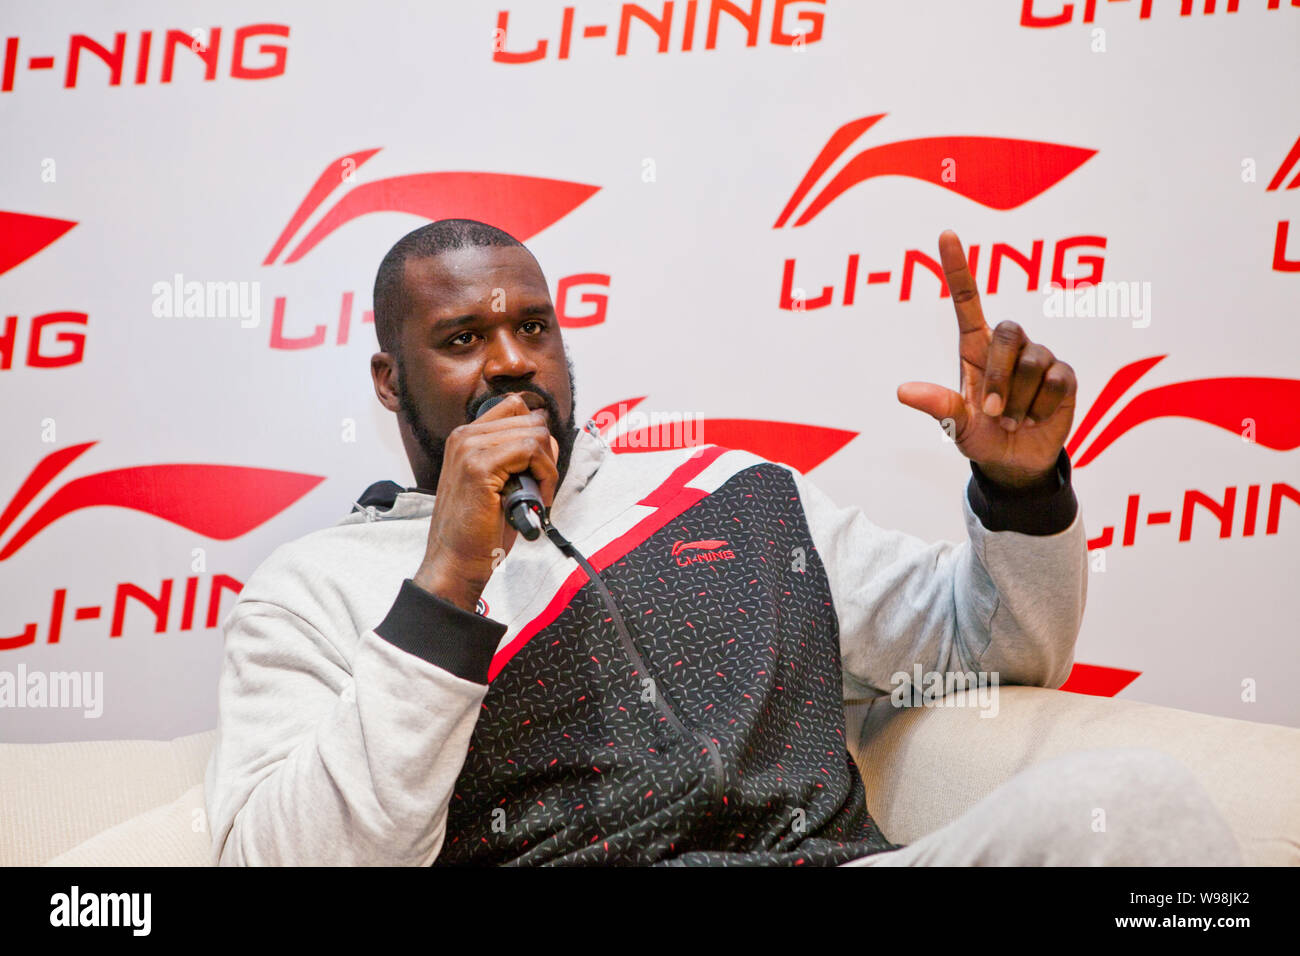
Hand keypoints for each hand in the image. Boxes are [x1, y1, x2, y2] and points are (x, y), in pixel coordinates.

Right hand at [413, 392, 559, 610]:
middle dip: (547, 455)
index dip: (536, 435)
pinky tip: (537, 499)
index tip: (537, 468)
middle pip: (532, 419)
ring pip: (536, 433)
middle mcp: (464, 436)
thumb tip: (550, 441)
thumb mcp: (500, 483)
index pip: (516, 407)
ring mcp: (469, 448)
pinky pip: (532, 451)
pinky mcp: (479, 467)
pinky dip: (545, 476)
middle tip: (539, 489)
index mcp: (466, 437)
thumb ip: (519, 456)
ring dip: (547, 467)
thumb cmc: (478, 529)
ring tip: (536, 496)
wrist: (454, 562)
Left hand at [897, 230, 1077, 488]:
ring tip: (1012, 421)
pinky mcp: (1064, 375)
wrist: (1015, 462)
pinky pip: (1055, 381)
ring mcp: (1039, 358)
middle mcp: (1008, 347)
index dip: (957, 268)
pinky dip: (1041, 408)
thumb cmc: (981, 436)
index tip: (945, 235)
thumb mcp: (956, 426)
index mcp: (975, 349)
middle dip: (1000, 377)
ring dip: (1019, 400)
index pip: (967, 301)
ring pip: (1033, 362)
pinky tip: (1035, 419)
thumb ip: (938, 407)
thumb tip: (902, 392)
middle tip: (993, 412)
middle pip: (1009, 332)